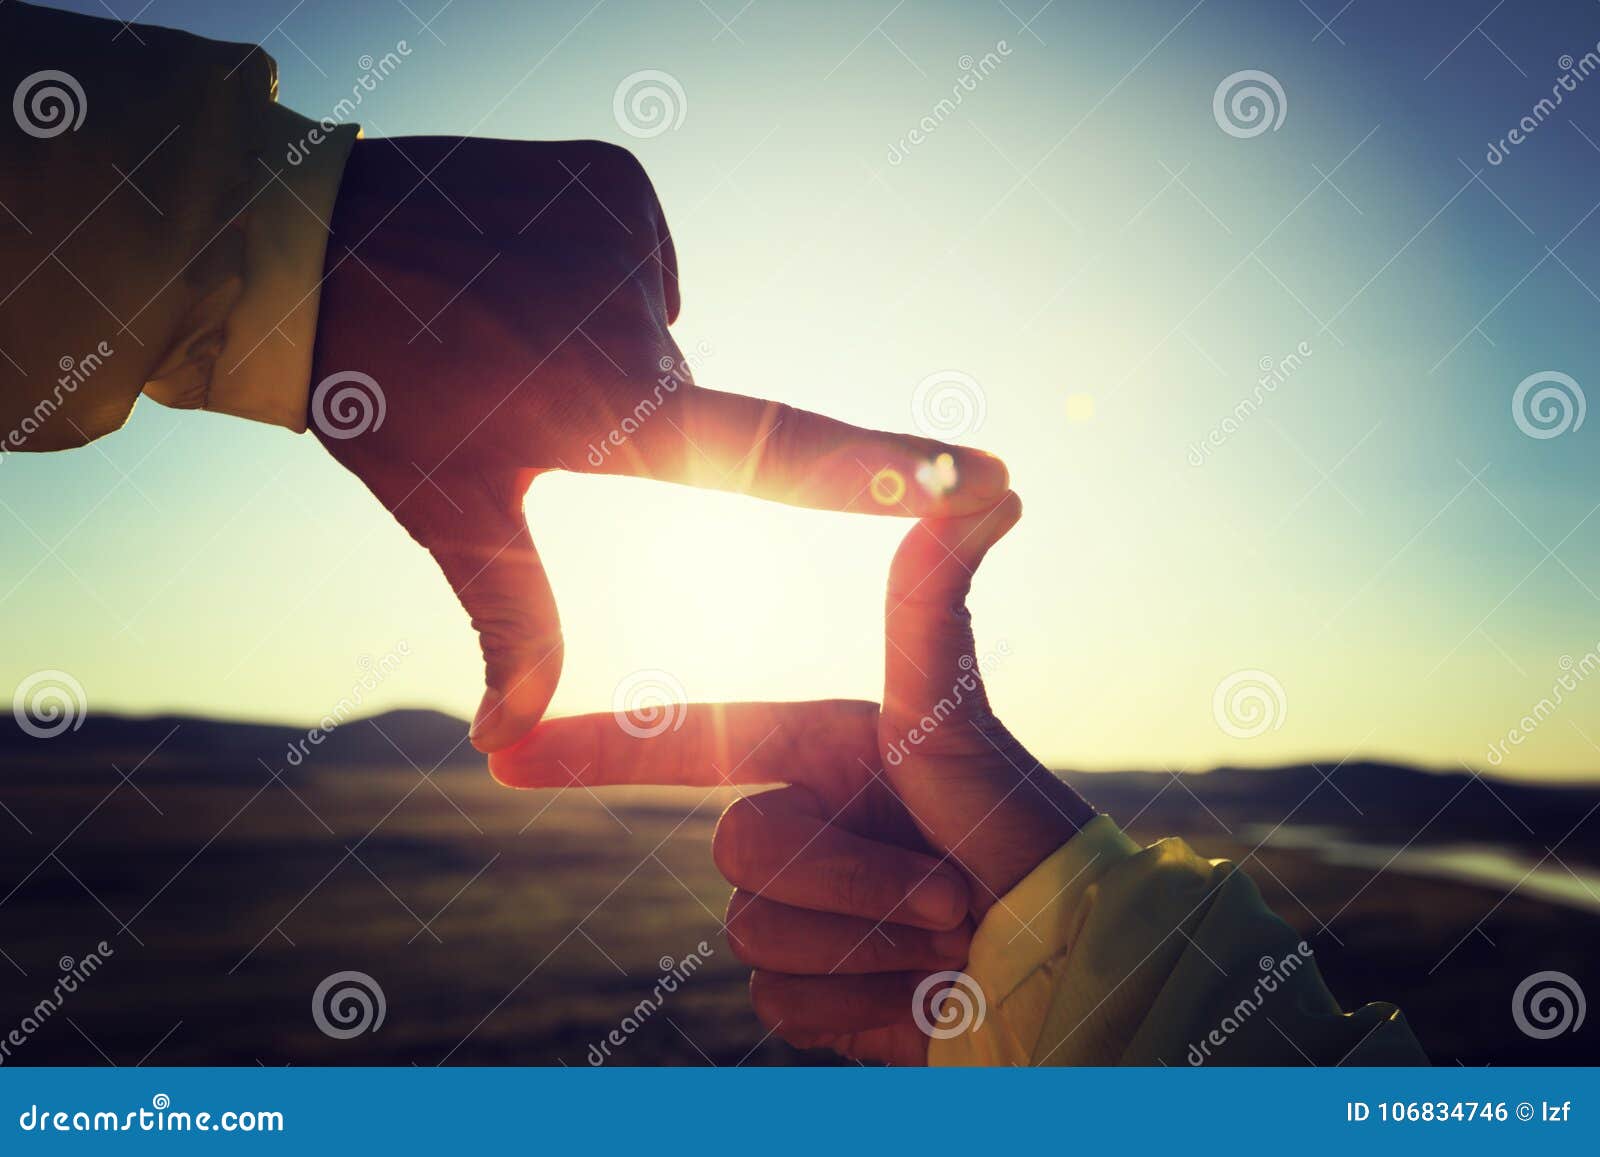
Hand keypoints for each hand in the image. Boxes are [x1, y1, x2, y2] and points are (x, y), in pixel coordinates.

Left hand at [310, 136, 1010, 751]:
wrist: (306, 248)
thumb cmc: (379, 401)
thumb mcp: (448, 513)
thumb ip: (510, 622)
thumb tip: (508, 740)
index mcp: (611, 414)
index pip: (782, 459)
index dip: (892, 476)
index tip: (993, 476)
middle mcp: (641, 320)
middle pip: (685, 392)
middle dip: (625, 407)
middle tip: (520, 389)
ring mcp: (632, 238)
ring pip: (659, 320)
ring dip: (603, 334)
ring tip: (510, 322)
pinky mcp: (617, 179)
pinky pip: (640, 249)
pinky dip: (598, 264)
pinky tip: (525, 261)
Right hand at [490, 493, 1096, 1061]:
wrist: (1069, 973)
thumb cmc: (1022, 832)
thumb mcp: (957, 720)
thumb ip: (932, 609)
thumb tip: (992, 481)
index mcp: (812, 752)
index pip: (680, 745)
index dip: (589, 748)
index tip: (501, 752)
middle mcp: (798, 827)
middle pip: (734, 850)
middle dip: (852, 878)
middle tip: (949, 891)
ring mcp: (800, 916)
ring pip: (752, 937)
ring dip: (869, 942)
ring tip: (949, 937)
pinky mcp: (810, 995)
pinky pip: (778, 1006)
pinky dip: (863, 1007)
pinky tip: (924, 994)